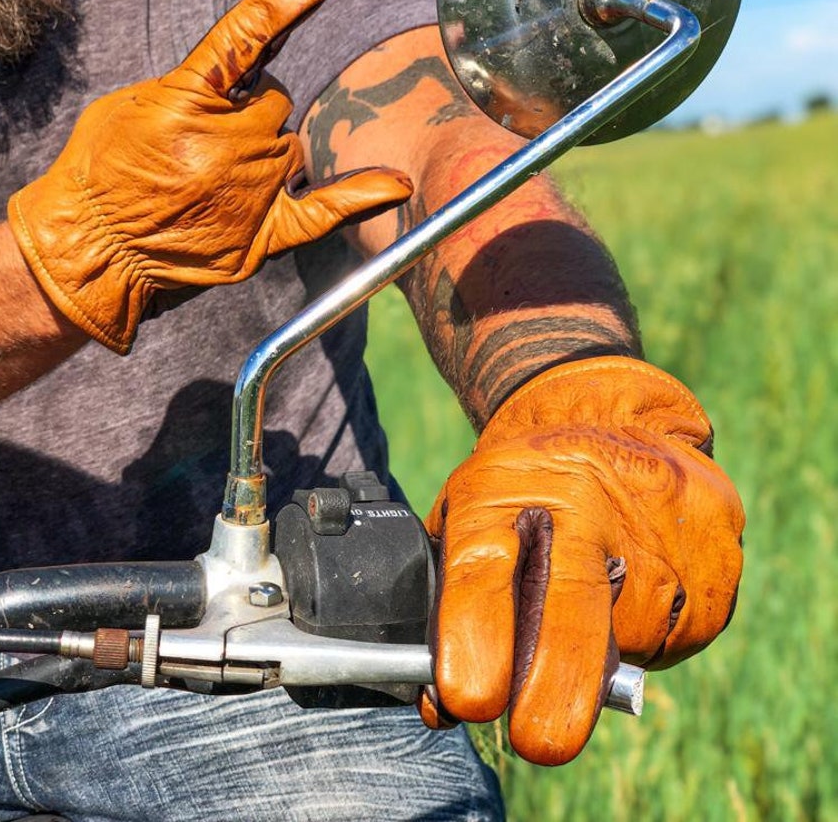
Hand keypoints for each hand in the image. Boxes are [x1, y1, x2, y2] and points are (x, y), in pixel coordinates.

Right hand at [7, 0, 411, 353]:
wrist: (88, 252)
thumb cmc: (97, 174)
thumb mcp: (130, 105)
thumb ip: (191, 86)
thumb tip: (234, 81)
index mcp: (187, 101)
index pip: (246, 36)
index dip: (284, 1)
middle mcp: (227, 145)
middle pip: (275, 103)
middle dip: (251, 112)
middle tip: (207, 142)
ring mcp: (248, 193)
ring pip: (289, 147)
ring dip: (264, 152)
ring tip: (215, 179)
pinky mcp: (259, 238)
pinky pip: (323, 212)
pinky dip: (360, 196)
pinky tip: (395, 185)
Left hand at [420, 357, 743, 764]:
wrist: (603, 416)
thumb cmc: (517, 493)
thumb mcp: (464, 522)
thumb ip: (451, 608)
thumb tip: (442, 709)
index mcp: (500, 497)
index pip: (482, 573)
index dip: (475, 637)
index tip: (469, 697)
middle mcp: (578, 505)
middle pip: (573, 606)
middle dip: (558, 682)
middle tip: (543, 740)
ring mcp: (652, 520)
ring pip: (636, 636)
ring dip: (608, 656)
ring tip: (594, 603)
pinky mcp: (713, 541)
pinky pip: (684, 630)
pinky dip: (654, 635)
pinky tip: (636, 591)